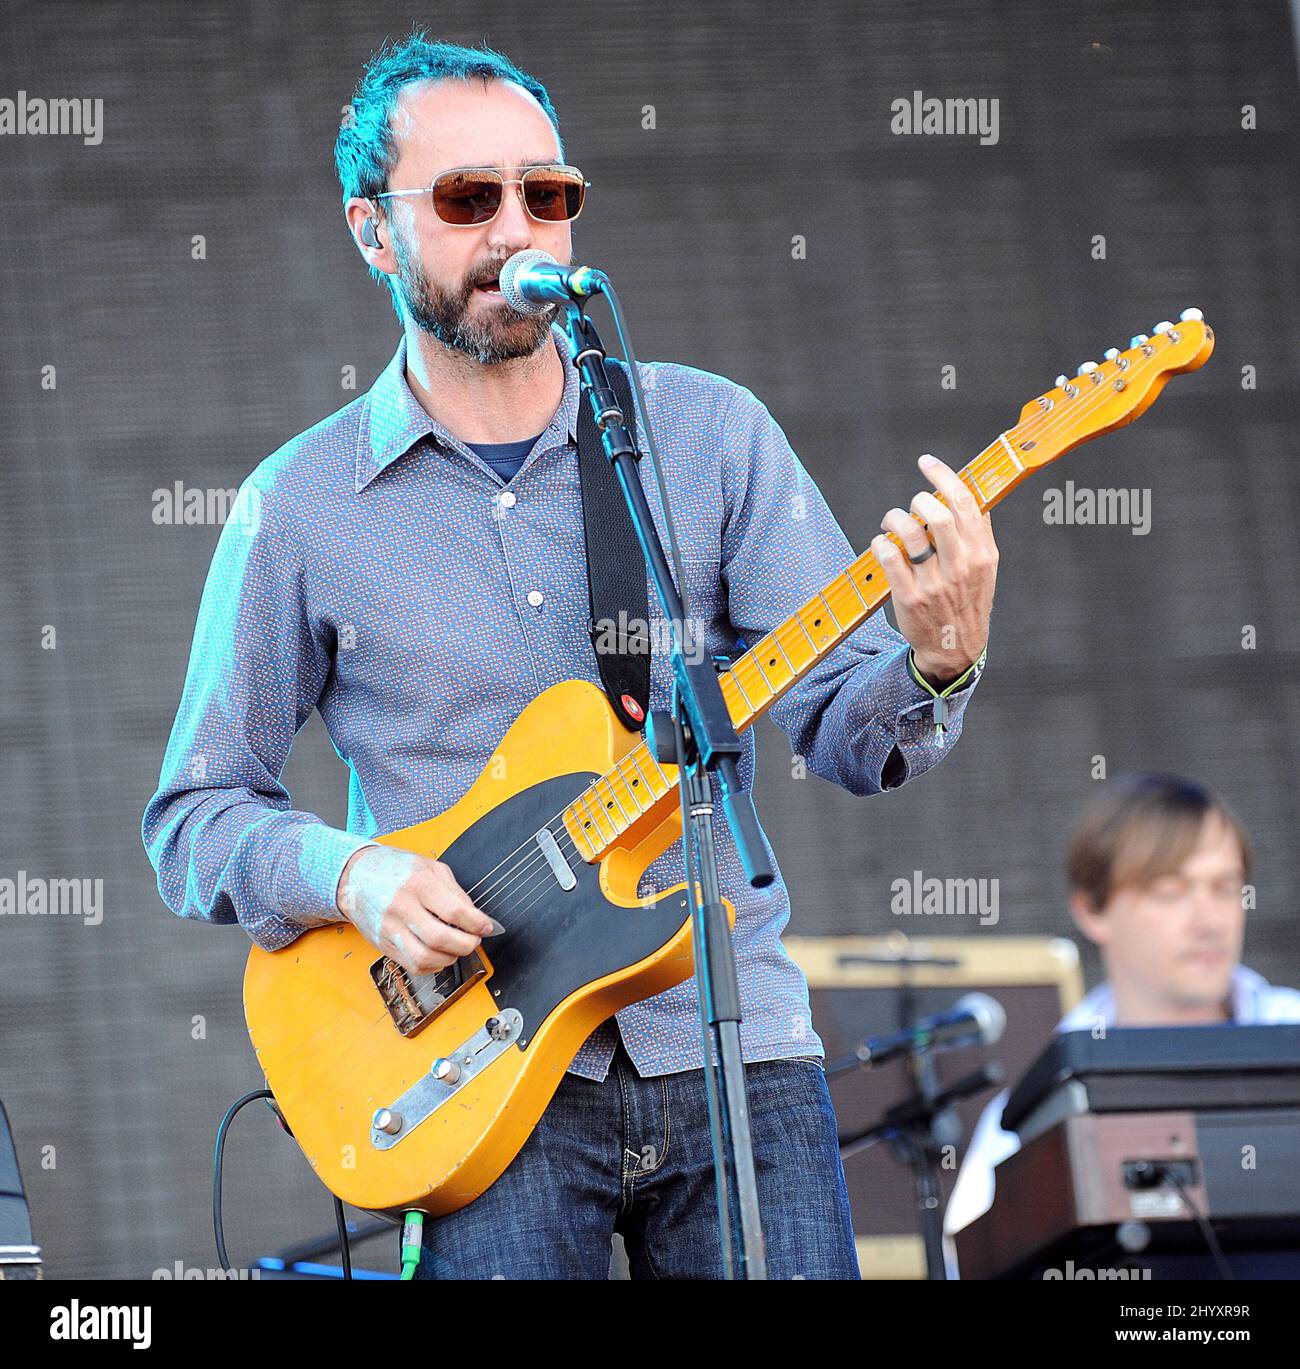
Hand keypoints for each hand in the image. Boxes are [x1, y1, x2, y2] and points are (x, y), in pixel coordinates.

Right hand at [335, 845, 500, 975]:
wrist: (355, 876)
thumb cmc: (394, 869)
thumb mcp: (430, 868)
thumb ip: (455, 892)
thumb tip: (475, 916)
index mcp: (417, 883)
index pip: (454, 911)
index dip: (476, 923)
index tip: (486, 927)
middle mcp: (401, 907)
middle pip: (440, 938)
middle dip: (466, 944)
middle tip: (474, 941)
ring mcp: (390, 929)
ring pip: (424, 958)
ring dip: (449, 959)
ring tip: (456, 949)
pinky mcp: (383, 945)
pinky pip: (412, 966)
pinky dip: (432, 966)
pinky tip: (438, 955)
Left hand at [870, 454, 997, 684]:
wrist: (955, 648)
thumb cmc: (967, 602)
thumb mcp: (986, 569)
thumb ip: (979, 533)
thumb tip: (968, 496)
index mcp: (982, 553)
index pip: (964, 502)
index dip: (943, 475)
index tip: (926, 462)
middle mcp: (960, 566)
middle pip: (936, 513)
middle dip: (917, 499)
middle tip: (912, 504)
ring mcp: (933, 582)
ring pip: (909, 532)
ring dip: (894, 518)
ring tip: (891, 523)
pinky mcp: (908, 597)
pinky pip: (888, 557)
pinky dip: (880, 543)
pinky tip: (882, 544)